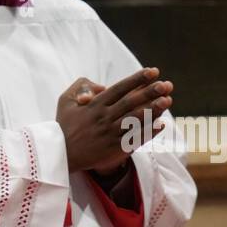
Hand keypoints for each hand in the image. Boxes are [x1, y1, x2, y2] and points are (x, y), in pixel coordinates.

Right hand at [56, 68, 172, 173]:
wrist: (59, 154)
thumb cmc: (63, 125)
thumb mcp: (65, 101)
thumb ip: (81, 87)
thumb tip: (101, 86)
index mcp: (94, 105)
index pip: (120, 88)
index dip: (137, 79)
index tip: (153, 72)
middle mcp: (103, 118)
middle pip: (131, 102)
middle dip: (149, 92)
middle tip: (166, 84)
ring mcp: (109, 134)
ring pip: (135, 120)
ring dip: (152, 110)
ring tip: (167, 101)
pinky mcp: (112, 149)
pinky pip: (134, 139)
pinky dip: (148, 132)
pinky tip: (161, 124)